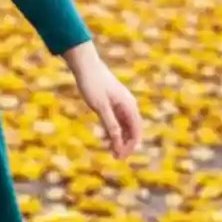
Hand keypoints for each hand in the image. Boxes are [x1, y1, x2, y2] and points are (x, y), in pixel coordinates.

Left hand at [63, 43, 141, 159]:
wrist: (85, 64)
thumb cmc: (92, 84)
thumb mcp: (100, 107)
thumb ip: (111, 125)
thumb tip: (118, 144)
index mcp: (129, 106)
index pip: (135, 132)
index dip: (129, 147)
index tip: (118, 157)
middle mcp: (128, 105)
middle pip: (132, 130)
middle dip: (126, 144)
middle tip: (115, 157)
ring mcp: (121, 102)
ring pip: (125, 125)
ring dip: (120, 138)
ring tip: (110, 150)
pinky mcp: (113, 100)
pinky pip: (118, 119)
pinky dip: (114, 129)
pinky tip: (106, 136)